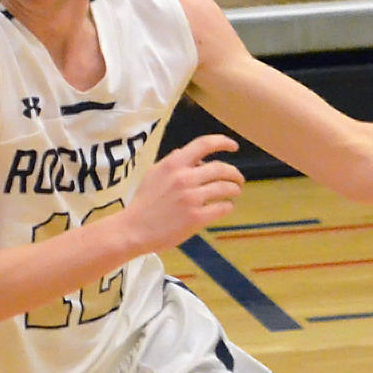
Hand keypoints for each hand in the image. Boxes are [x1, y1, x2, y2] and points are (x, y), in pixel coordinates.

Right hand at [117, 135, 244, 253]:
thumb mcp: (153, 174)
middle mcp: (185, 178)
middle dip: (235, 173)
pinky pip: (222, 207)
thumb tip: (185, 153)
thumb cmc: (142, 202)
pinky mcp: (197, 217)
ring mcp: (192, 198)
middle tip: (238, 179)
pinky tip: (226, 206)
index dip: (223, 142)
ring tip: (235, 192)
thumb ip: (171, 162)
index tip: (234, 146)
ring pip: (225, 188)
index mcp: (174, 164)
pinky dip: (228, 206)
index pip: (204, 144)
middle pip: (221, 168)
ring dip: (234, 189)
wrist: (133, 229)